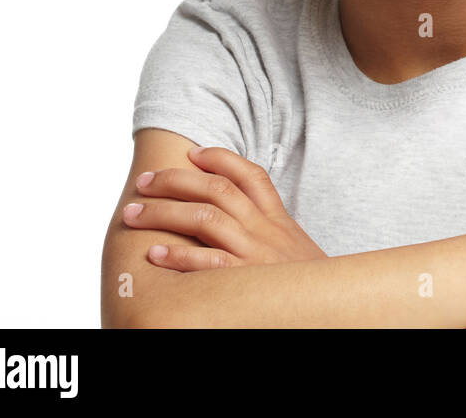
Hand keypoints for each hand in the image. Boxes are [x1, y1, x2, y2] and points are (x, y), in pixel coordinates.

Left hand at [123, 145, 326, 270]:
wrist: (332, 311)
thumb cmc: (304, 286)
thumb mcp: (294, 250)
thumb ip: (268, 233)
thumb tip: (229, 221)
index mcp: (279, 222)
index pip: (251, 176)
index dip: (220, 159)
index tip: (192, 153)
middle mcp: (266, 232)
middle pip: (218, 190)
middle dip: (175, 181)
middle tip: (144, 183)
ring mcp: (256, 256)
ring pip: (206, 218)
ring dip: (163, 212)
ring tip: (133, 214)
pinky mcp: (246, 283)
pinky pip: (208, 263)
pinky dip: (178, 256)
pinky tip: (154, 253)